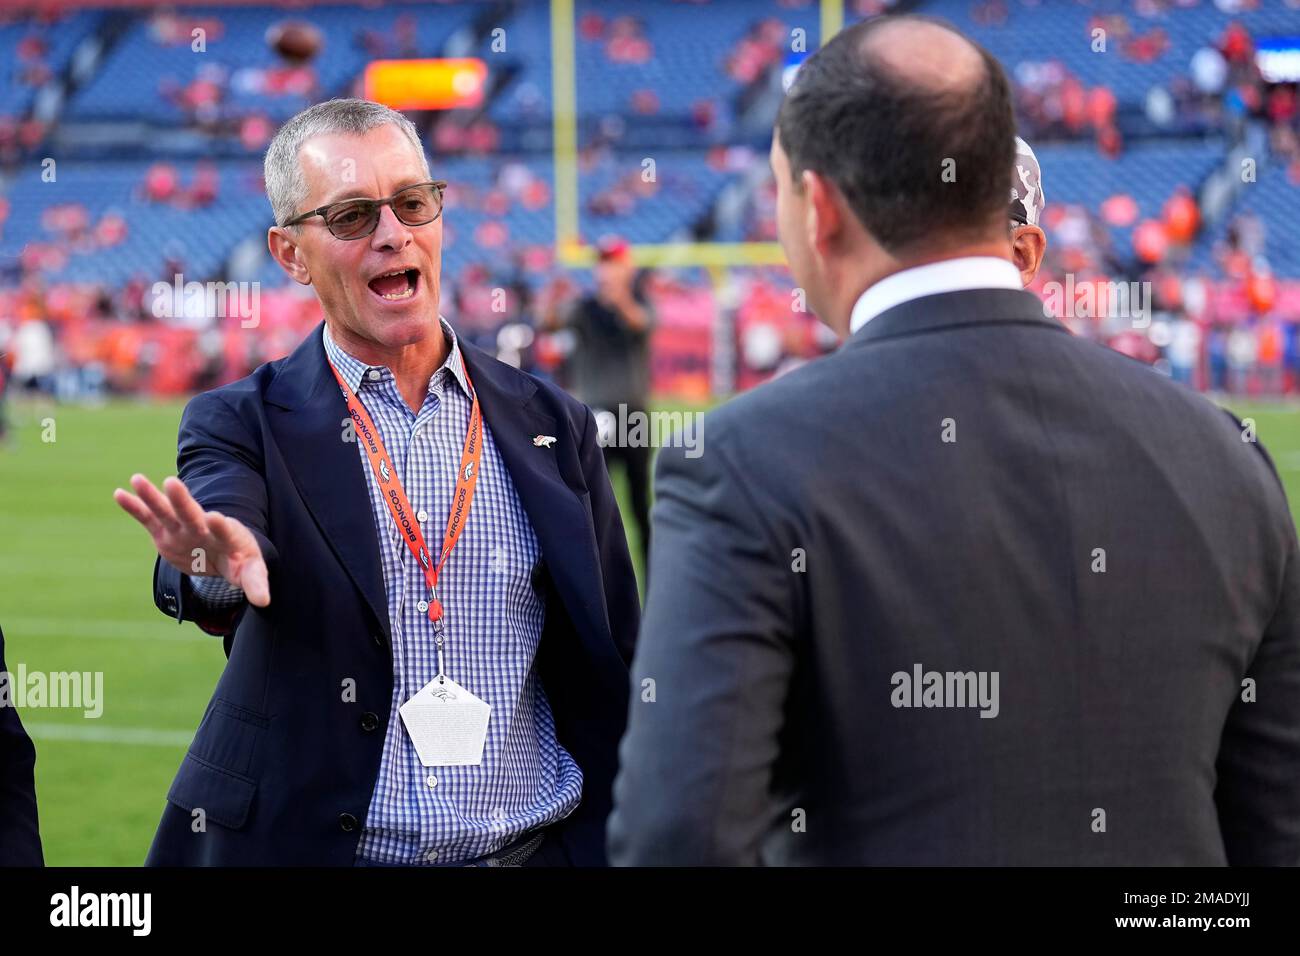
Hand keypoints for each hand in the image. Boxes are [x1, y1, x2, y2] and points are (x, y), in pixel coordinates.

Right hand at [113, 474, 269, 606]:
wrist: (223, 553)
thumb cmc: (239, 561)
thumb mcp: (250, 571)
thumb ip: (256, 583)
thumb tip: (264, 601)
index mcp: (227, 536)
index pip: (224, 530)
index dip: (220, 526)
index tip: (214, 517)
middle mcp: (202, 527)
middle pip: (191, 513)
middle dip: (182, 500)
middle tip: (171, 482)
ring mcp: (182, 528)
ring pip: (166, 510)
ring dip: (152, 496)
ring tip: (136, 478)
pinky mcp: (165, 533)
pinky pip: (148, 518)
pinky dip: (135, 507)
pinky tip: (119, 493)